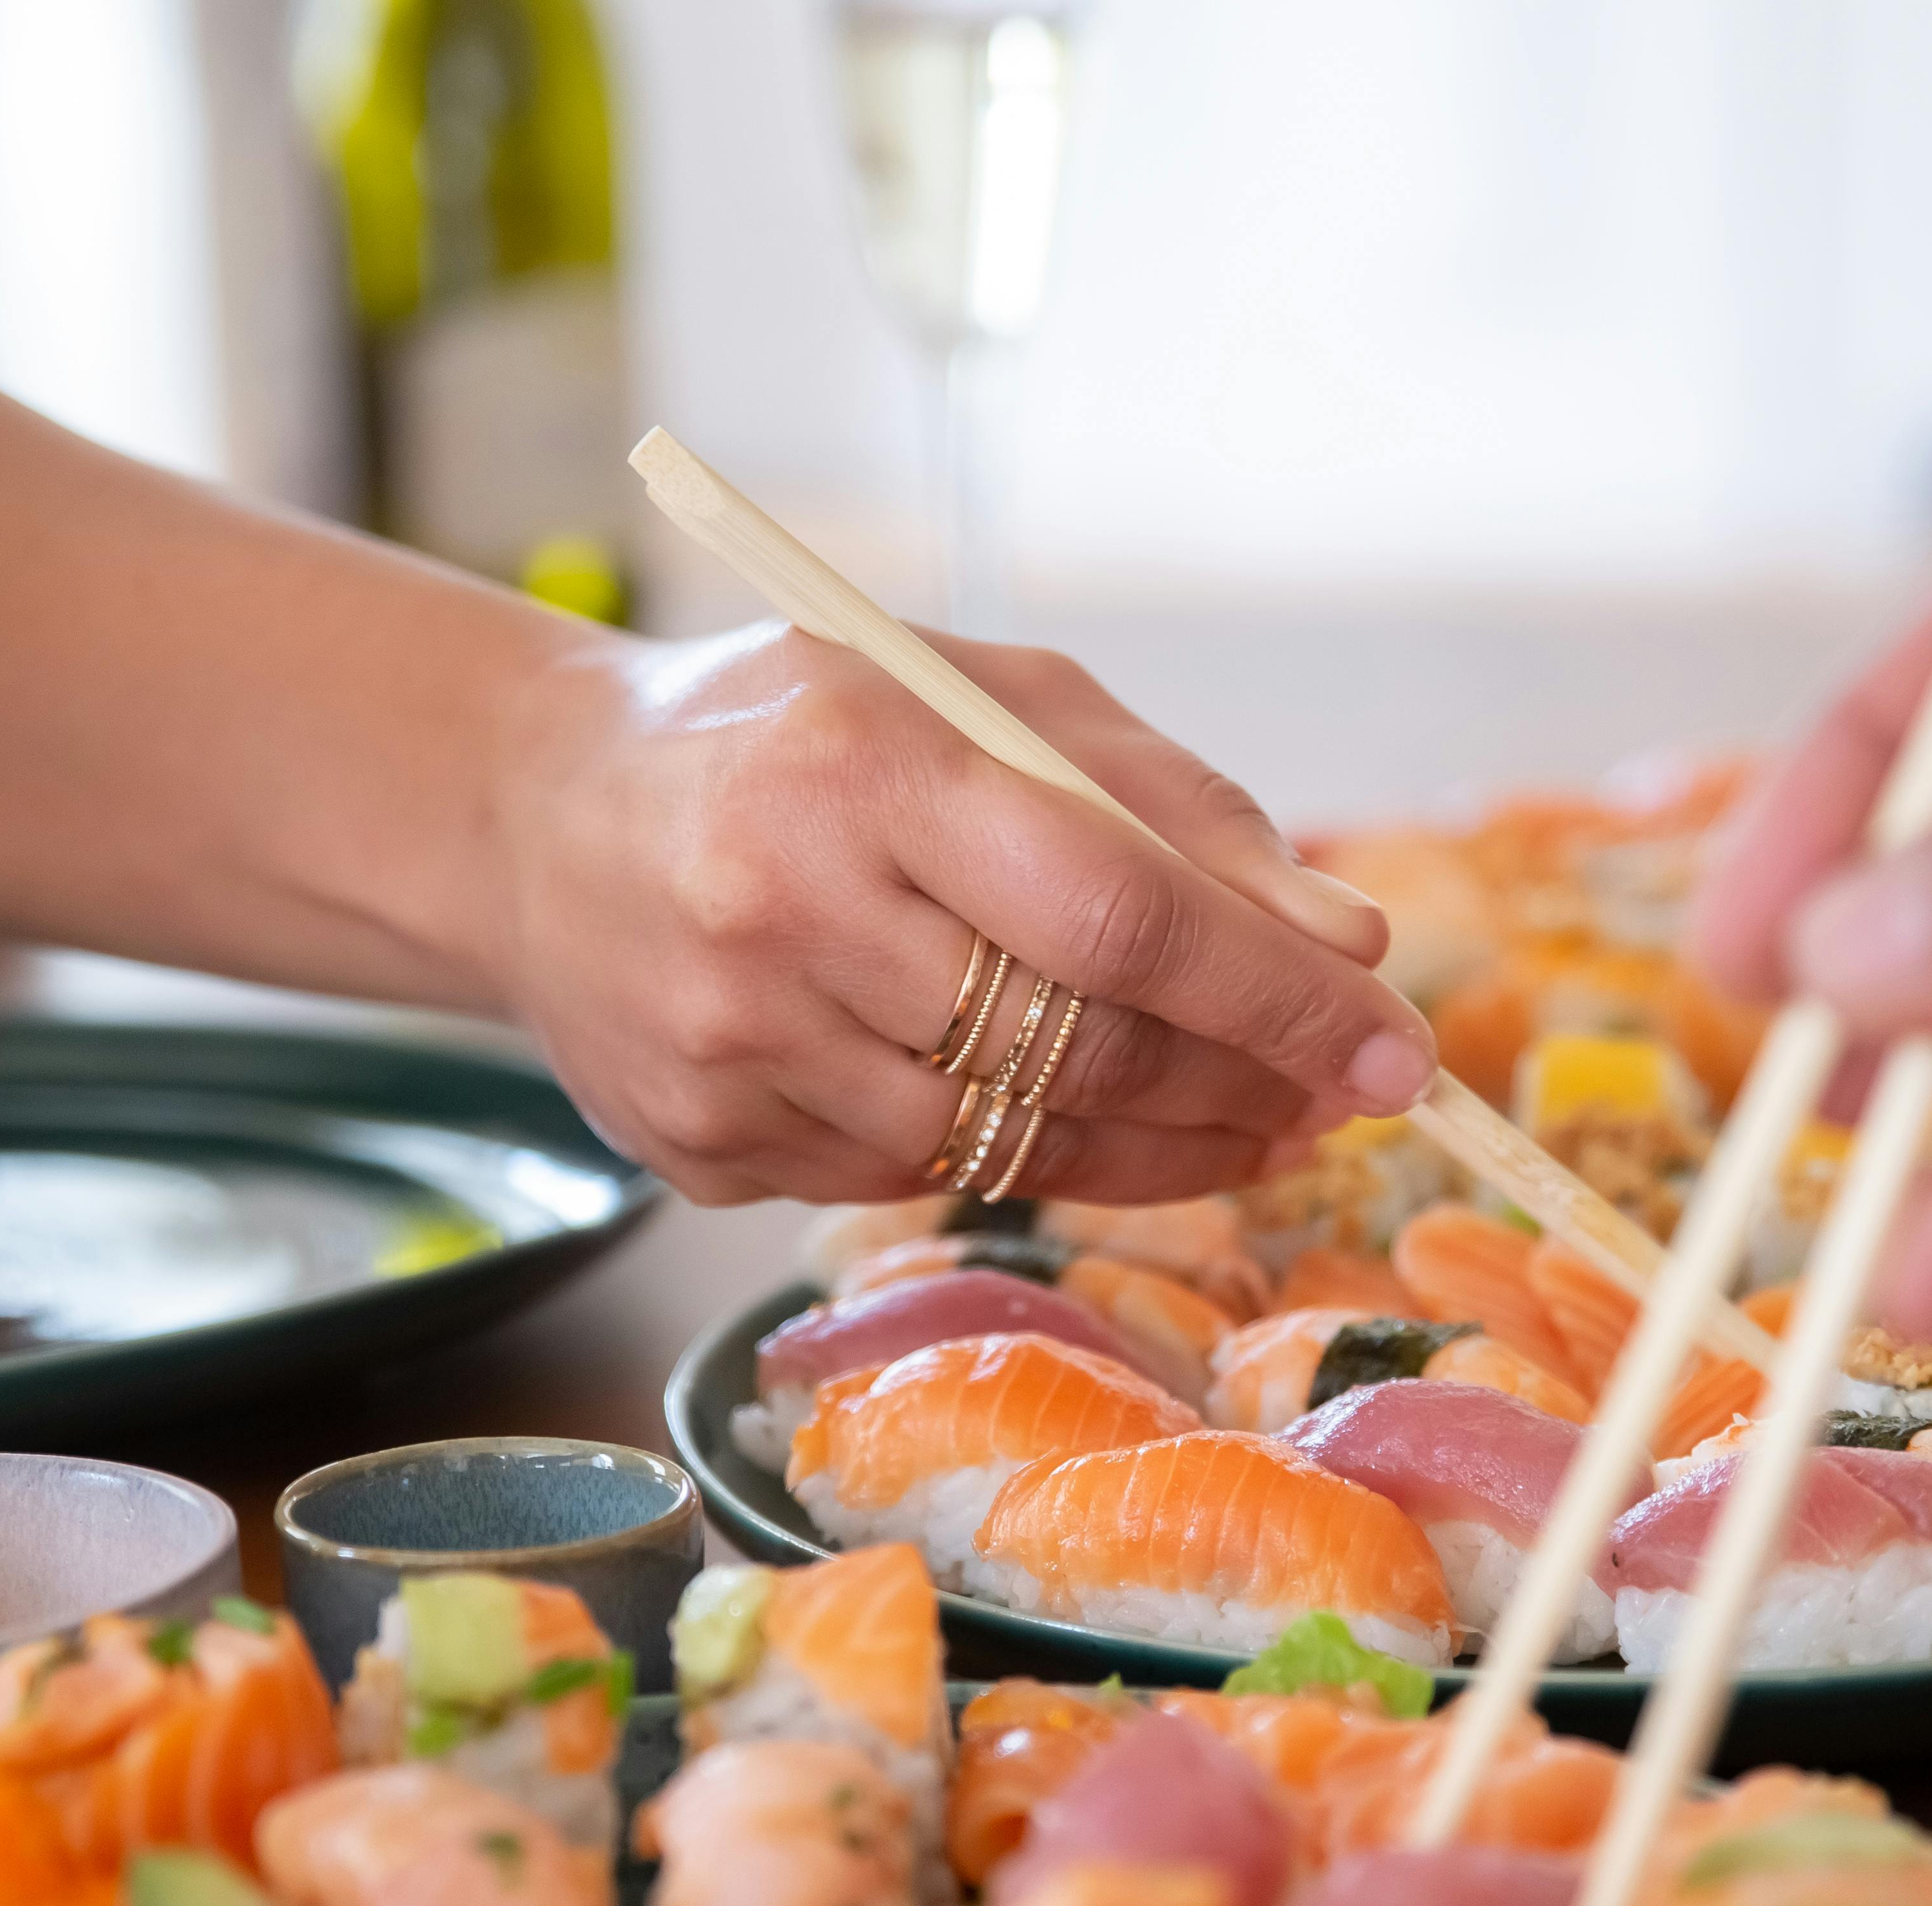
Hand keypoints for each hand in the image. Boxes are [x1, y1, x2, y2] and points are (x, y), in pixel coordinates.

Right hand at [488, 620, 1433, 1205]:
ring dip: (1165, 1147)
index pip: (1120, 914)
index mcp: (862, 763)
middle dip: (1245, 1084)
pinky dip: (1024, 1158)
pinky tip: (1080, 1122)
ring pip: (1012, 1144)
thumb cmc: (798, 731)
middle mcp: (782, 910)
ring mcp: (730, 1046)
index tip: (1395, 1046)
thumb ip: (1170, 809)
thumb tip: (1344, 947)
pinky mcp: (699, 1145)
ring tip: (1249, 1119)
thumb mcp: (981, 698)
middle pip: (1082, 1050)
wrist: (536, 817)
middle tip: (1343, 1092)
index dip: (1273, 997)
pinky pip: (916, 1180)